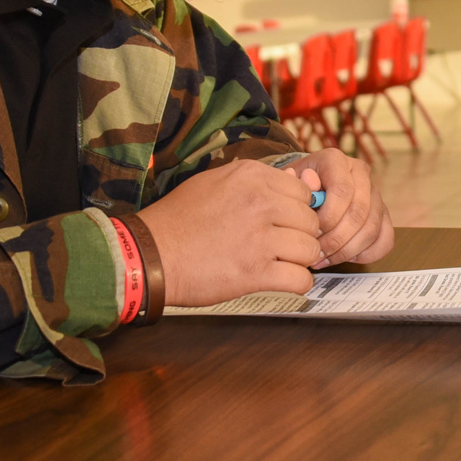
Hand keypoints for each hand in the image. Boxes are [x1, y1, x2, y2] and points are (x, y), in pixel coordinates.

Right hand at [137, 158, 323, 305]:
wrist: (150, 255)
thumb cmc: (179, 219)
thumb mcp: (216, 183)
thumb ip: (259, 181)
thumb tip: (300, 181)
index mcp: (251, 177)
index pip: (303, 192)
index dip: (297, 209)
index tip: (285, 221)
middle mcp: (260, 203)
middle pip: (310, 220)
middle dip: (301, 235)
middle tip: (283, 245)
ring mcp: (259, 238)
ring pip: (310, 249)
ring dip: (301, 260)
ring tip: (282, 262)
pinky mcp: (255, 273)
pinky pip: (301, 279)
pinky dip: (297, 283)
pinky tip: (283, 280)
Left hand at [293, 148, 393, 266]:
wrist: (307, 191)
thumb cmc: (296, 191)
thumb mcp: (289, 185)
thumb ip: (296, 184)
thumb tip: (308, 179)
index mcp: (336, 161)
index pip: (342, 191)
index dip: (327, 217)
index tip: (310, 233)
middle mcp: (361, 173)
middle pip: (359, 213)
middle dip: (336, 239)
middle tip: (315, 252)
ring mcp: (376, 195)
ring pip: (372, 229)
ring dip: (347, 251)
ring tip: (324, 258)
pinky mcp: (384, 215)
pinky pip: (385, 240)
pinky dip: (365, 255)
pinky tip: (343, 257)